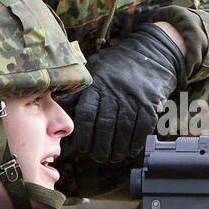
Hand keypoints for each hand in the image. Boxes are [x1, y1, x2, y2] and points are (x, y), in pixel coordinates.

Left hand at [64, 24, 185, 164]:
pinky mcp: (150, 103)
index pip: (87, 113)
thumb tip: (57, 100)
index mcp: (98, 84)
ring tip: (112, 157)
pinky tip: (129, 150)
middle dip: (100, 146)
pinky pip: (142, 128)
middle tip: (97, 157)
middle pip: (105, 125)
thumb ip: (79, 89)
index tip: (82, 147)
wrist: (151, 51)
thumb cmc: (119, 63)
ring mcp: (134, 98)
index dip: (84, 134)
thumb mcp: (94, 69)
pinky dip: (135, 142)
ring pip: (123, 129)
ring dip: (117, 148)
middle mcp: (115, 92)